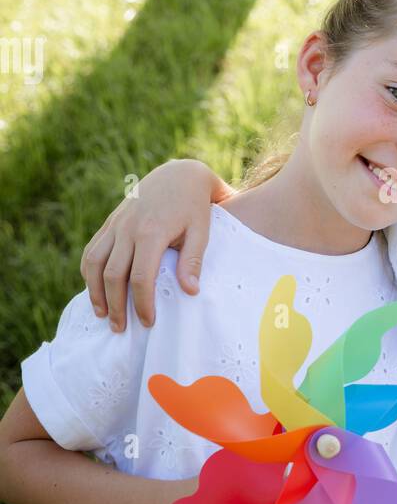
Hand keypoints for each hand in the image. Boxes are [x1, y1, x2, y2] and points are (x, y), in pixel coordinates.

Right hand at [80, 159, 228, 331]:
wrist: (179, 174)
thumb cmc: (195, 206)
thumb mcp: (202, 231)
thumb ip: (193, 261)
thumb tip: (190, 292)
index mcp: (151, 233)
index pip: (140, 278)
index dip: (142, 304)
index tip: (149, 323)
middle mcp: (127, 229)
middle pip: (112, 276)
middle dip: (115, 306)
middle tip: (121, 329)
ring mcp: (115, 224)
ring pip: (93, 263)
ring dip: (95, 292)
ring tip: (103, 315)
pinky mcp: (110, 222)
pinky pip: (92, 249)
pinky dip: (88, 271)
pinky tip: (95, 289)